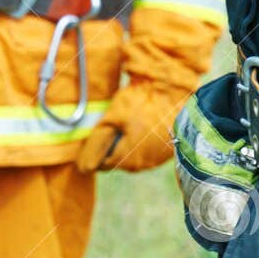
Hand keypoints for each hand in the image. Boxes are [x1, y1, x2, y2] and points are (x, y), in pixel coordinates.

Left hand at [76, 80, 190, 172]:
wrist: (174, 90)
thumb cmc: (141, 101)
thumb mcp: (113, 118)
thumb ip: (97, 143)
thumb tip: (83, 167)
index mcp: (127, 160)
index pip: (102, 164)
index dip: (97, 146)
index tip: (100, 128)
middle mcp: (143, 165)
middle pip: (118, 159)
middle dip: (114, 143)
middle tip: (116, 120)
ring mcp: (158, 158)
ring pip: (134, 154)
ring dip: (129, 140)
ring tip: (133, 117)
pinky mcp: (168, 149)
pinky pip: (149, 149)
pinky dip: (144, 138)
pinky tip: (145, 120)